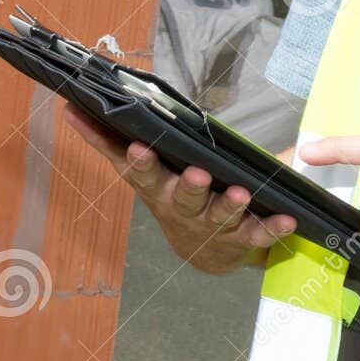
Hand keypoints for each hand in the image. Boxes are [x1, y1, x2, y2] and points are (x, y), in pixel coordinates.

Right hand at [63, 105, 296, 274]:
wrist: (204, 252)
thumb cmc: (169, 194)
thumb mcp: (139, 170)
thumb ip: (107, 141)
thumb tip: (71, 108)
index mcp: (157, 188)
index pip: (144, 174)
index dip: (141, 162)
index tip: (139, 147)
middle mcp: (182, 209)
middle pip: (183, 198)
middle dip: (189, 187)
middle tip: (197, 176)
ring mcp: (213, 226)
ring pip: (220, 217)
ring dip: (229, 206)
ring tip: (242, 194)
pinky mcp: (242, 238)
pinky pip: (259, 234)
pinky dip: (273, 227)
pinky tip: (288, 217)